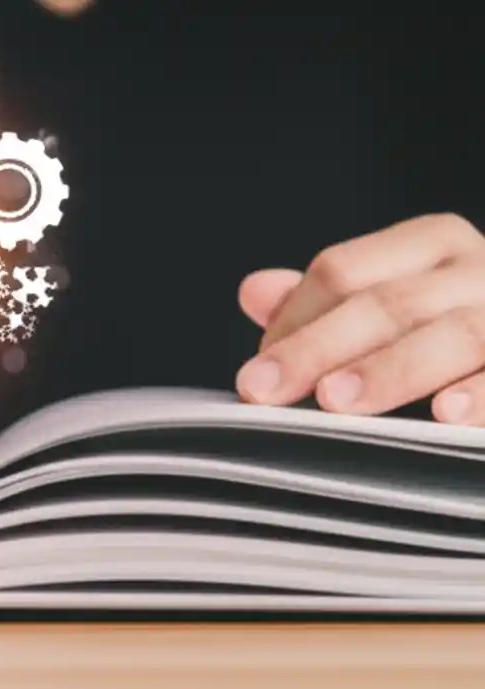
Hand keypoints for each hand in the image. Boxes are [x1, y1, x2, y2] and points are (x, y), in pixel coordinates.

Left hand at [236, 213, 484, 423]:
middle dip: (319, 348)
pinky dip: (483, 394)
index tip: (257, 372)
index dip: (293, 320)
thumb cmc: (450, 332)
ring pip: (453, 334)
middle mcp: (480, 267)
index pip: (343, 271)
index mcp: (432, 245)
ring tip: (338, 402)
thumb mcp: (392, 305)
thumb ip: (325, 303)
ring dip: (392, 371)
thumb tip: (254, 291)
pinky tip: (446, 416)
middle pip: (385, 303)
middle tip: (267, 388)